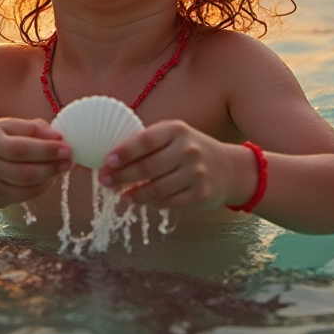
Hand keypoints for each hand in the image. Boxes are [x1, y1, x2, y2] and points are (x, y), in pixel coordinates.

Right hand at [0, 119, 72, 210]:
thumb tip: (58, 137)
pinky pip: (24, 194)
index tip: (65, 143)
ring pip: (25, 178)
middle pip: (24, 158)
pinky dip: (41, 187)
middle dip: (51, 158)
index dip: (47, 142)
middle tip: (69, 158)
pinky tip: (49, 180)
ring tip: (63, 168)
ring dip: (50, 174)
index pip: (24, 137)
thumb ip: (32, 129)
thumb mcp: (6, 130)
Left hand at [98, 120, 256, 209]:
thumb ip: (147, 143)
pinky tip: (143, 200)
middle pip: (147, 168)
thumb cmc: (191, 150)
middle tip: (105, 181)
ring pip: (156, 189)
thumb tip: (111, 159)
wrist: (229, 169)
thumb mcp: (174, 136)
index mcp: (177, 130)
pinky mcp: (201, 195)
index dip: (124, 152)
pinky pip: (169, 203)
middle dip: (121, 176)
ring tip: (122, 195)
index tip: (107, 161)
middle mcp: (188, 150)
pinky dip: (152, 203)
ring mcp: (196, 174)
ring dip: (134, 194)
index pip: (145, 140)